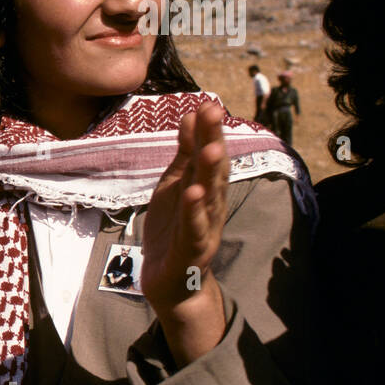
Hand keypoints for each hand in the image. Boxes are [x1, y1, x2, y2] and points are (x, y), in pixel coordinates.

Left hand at [141, 103, 229, 363]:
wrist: (171, 280)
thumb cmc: (175, 228)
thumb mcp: (176, 186)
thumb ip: (184, 154)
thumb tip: (191, 116)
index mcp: (205, 187)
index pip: (208, 154)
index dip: (208, 130)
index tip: (206, 104)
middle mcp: (211, 204)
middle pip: (213, 169)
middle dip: (213, 140)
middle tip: (213, 112)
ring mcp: (204, 226)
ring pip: (209, 196)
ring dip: (209, 172)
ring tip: (209, 148)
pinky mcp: (191, 248)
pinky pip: (194, 227)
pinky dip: (194, 210)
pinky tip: (194, 193)